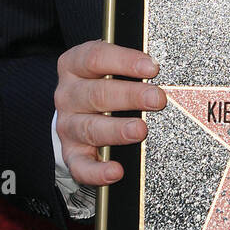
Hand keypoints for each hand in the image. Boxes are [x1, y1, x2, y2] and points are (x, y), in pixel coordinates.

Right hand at [55, 40, 165, 186]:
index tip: (151, 67)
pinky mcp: (72, 153)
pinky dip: (97, 171)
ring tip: (140, 130)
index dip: (124, 61)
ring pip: (90, 128)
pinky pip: (81, 165)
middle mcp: (68, 95)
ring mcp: (68, 125)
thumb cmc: (102, 81)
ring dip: (117, 130)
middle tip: (157, 99)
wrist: (78, 108)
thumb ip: (132, 63)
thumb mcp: (110, 64)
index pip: (96, 58)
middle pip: (97, 93)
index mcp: (75, 65)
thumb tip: (160, 65)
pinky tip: (116, 171)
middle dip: (130, 96)